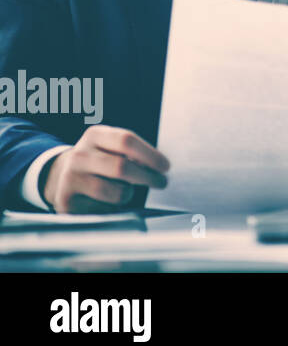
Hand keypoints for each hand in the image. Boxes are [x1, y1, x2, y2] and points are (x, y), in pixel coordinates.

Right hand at [40, 126, 169, 213]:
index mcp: (94, 135)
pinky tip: (108, 202)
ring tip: (126, 190)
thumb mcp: (113, 147)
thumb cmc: (101, 160)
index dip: (150, 155)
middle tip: (161, 182)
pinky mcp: (67, 202)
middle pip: (122, 167)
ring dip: (128, 194)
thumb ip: (133, 153)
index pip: (126, 141)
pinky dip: (113, 208)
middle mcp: (80, 155)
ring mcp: (70, 179)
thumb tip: (159, 168)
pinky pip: (103, 210)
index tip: (166, 167)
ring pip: (115, 192)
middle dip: (148, 177)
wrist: (64, 176)